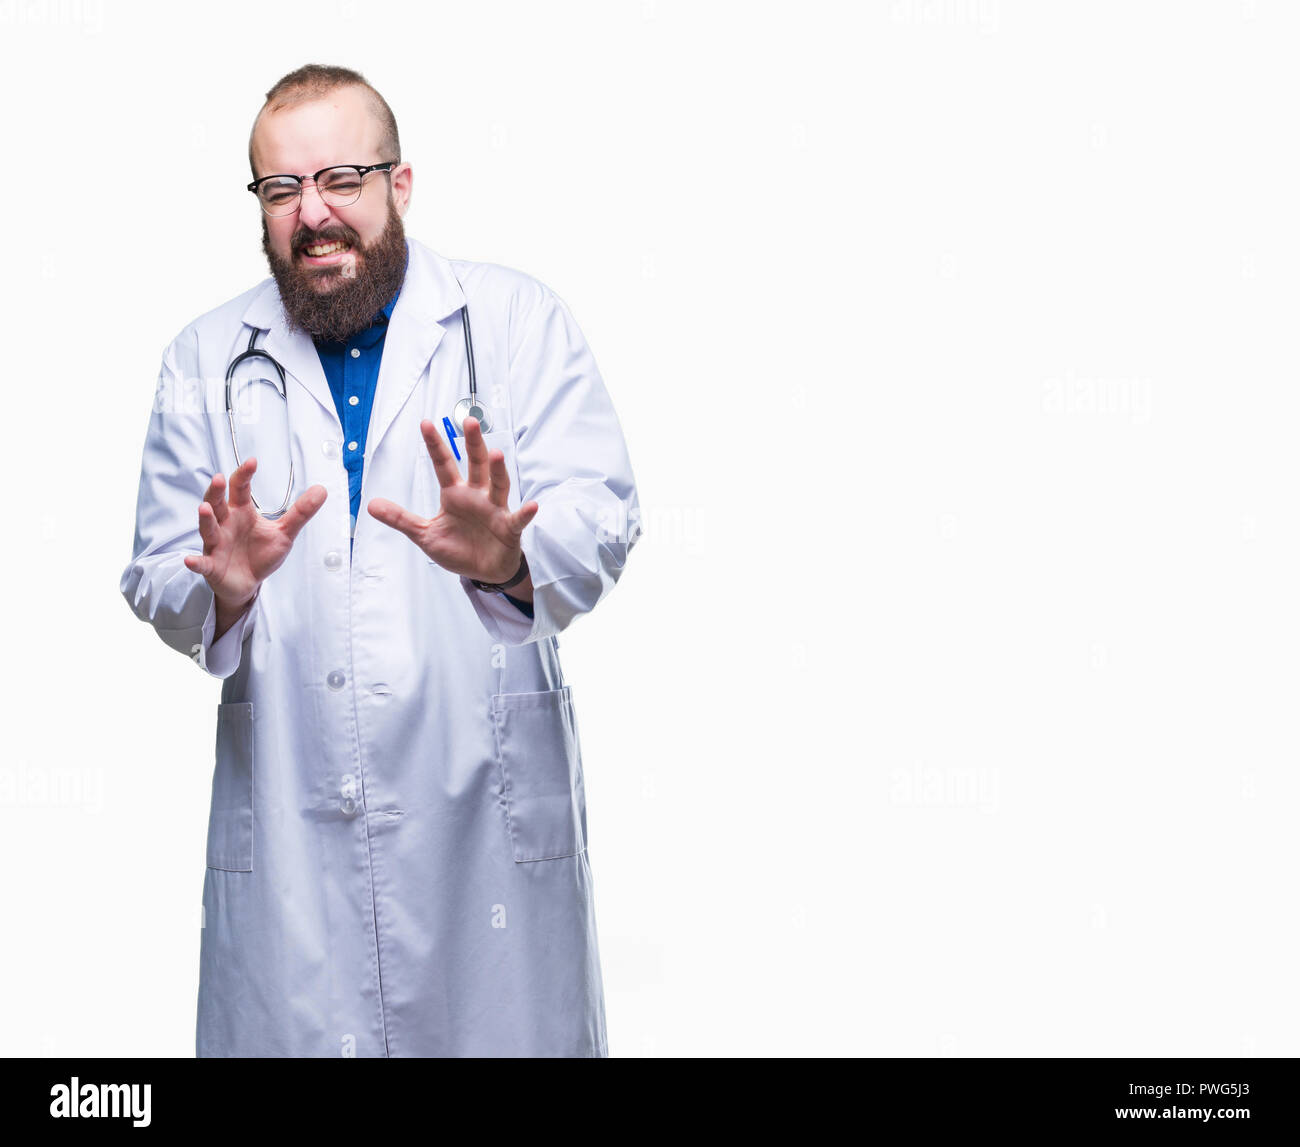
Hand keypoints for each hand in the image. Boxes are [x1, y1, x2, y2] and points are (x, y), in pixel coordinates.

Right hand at [183, 457, 327, 611]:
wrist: (248, 582)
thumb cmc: (261, 553)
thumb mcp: (285, 532)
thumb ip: (301, 512)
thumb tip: (322, 490)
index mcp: (241, 512)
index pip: (240, 489)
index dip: (244, 475)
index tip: (252, 462)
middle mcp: (225, 524)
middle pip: (217, 503)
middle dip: (216, 492)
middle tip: (218, 479)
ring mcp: (216, 544)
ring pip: (208, 528)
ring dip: (205, 519)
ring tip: (204, 508)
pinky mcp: (211, 566)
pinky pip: (202, 563)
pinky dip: (196, 562)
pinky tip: (190, 560)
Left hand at [367, 416, 537, 582]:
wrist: (484, 571)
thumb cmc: (459, 549)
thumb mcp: (425, 535)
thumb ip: (401, 519)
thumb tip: (371, 505)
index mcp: (455, 495)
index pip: (443, 464)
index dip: (435, 445)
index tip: (425, 423)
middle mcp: (477, 496)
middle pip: (476, 465)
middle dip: (473, 444)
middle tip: (469, 421)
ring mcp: (495, 510)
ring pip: (498, 485)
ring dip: (497, 470)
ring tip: (496, 454)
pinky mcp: (509, 528)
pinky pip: (518, 519)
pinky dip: (525, 513)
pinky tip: (532, 505)